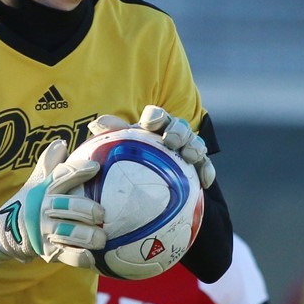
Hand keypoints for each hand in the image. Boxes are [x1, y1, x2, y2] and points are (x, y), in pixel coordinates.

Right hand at [0, 138, 105, 269]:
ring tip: (102, 237)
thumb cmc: (30, 202)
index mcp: (44, 189)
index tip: (96, 167)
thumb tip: (61, 143)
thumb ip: (49, 164)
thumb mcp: (36, 182)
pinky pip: (66, 255)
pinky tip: (92, 258)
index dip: (78, 171)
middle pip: (67, 206)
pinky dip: (79, 257)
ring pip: (68, 232)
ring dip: (87, 235)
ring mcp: (44, 231)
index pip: (61, 177)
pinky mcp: (47, 251)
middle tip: (102, 214)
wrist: (6, 232)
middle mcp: (43, 209)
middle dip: (87, 209)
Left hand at [93, 106, 214, 188]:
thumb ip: (111, 136)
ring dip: (195, 147)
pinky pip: (206, 166)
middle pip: (180, 126)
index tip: (149, 124)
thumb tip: (96, 125)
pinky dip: (207, 171)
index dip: (155, 117)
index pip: (156, 116)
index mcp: (153, 127)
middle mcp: (173, 134)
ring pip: (196, 142)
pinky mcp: (198, 166)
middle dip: (179, 130)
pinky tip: (204, 182)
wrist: (147, 188)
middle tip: (172, 141)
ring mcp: (187, 150)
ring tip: (189, 156)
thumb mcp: (119, 149)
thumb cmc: (130, 163)